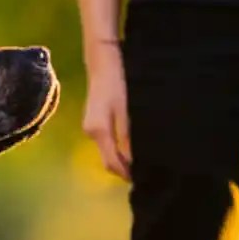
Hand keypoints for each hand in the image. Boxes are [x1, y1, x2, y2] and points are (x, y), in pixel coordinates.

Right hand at [82, 43, 131, 179]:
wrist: (103, 59)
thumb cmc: (118, 81)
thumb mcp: (128, 109)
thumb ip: (129, 136)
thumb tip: (135, 160)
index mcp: (99, 131)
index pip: (112, 163)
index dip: (127, 174)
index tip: (143, 180)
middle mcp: (91, 132)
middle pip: (108, 160)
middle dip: (125, 169)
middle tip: (147, 173)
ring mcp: (91, 126)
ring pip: (108, 150)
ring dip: (123, 158)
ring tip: (143, 160)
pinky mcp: (94, 120)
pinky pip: (107, 141)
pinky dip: (119, 147)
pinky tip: (133, 145)